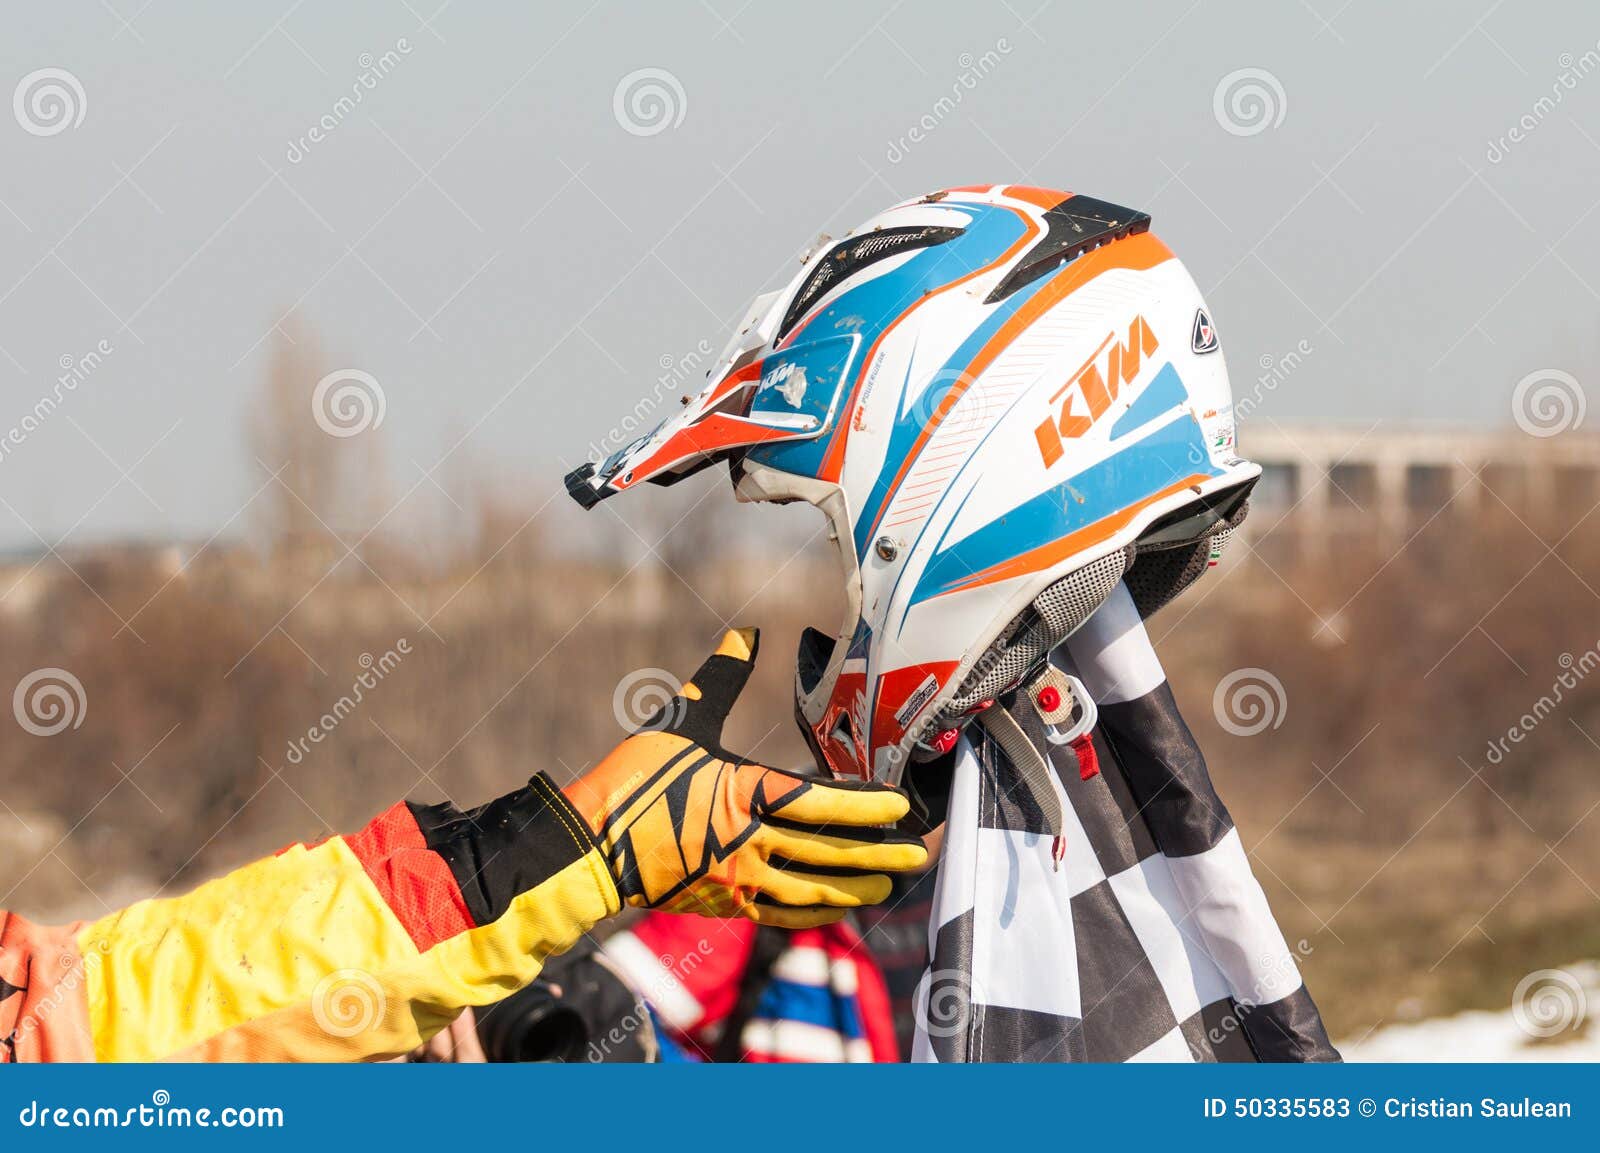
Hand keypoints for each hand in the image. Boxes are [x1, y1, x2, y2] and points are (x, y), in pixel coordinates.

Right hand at [564, 629, 926, 927]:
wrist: (588, 848)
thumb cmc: (631, 782)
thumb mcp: (679, 723)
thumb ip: (719, 679)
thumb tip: (745, 635)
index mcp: (741, 795)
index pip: (817, 801)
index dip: (863, 806)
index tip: (898, 805)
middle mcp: (746, 842)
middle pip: (826, 851)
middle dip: (876, 853)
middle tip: (915, 852)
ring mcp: (736, 879)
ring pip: (810, 889)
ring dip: (853, 887)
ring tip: (888, 883)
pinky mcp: (724, 904)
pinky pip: (780, 914)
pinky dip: (814, 911)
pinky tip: (836, 908)